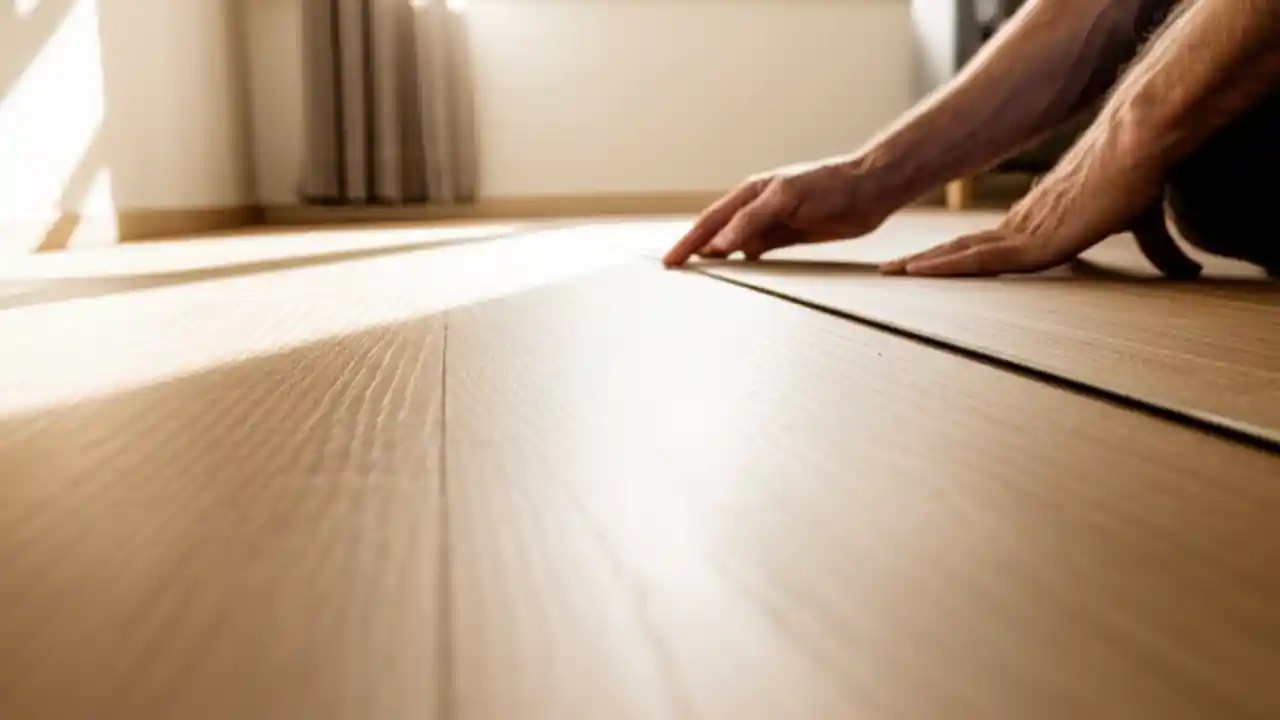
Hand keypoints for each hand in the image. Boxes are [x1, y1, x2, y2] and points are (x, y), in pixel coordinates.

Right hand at [662, 157, 899, 267]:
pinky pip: (757, 252)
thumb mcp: (786, 198)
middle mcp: (756, 207)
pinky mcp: (788, 235)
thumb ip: (751, 220)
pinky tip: (737, 272)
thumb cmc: (830, 185)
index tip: (670, 262)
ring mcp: (771, 222)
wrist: (869, 189)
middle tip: (673, 271)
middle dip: (693, 250)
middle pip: (716, 233)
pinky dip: (742, 262)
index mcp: (750, 193)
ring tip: (697, 276)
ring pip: (734, 243)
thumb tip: (719, 244)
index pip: (710, 222)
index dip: (688, 242)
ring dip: (716, 258)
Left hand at [880, 129, 1165, 276]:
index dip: (954, 255)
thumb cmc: (1135, 181)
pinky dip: (945, 268)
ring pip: (959, 256)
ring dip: (923, 266)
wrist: (1134, 152)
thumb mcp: (1139, 224)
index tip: (927, 264)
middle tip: (889, 273)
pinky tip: (917, 273)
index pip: (984, 244)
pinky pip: (977, 261)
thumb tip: (1182, 271)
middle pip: (961, 249)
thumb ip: (1153, 251)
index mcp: (1035, 223)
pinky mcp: (1029, 243)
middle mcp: (1019, 227)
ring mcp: (1020, 234)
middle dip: (925, 262)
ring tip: (887, 276)